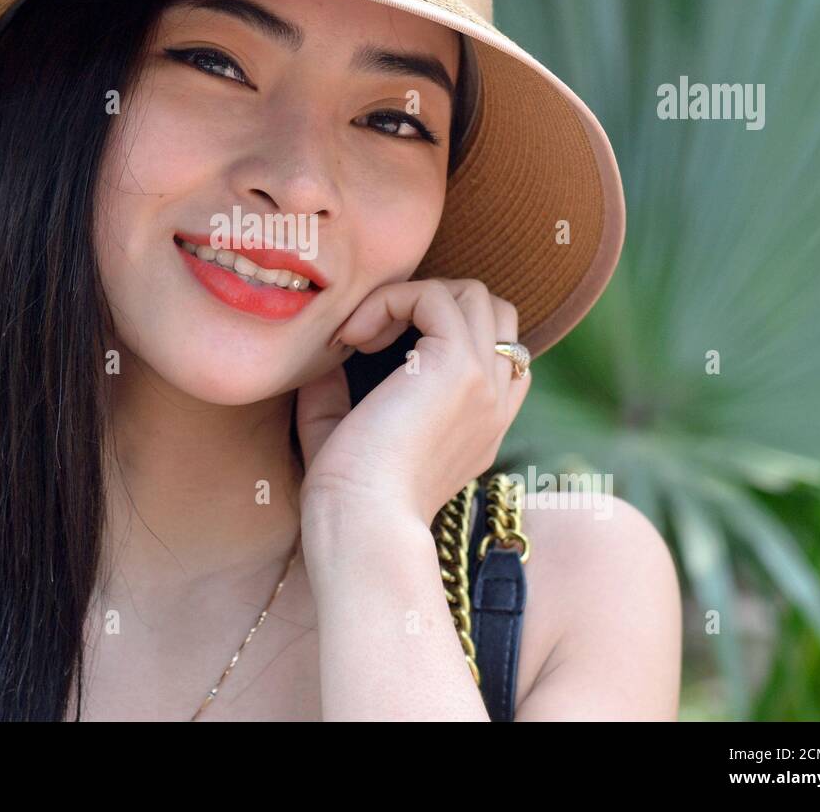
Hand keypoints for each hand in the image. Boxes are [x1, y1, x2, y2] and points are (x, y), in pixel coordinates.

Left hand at [295, 279, 531, 528]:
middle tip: (371, 336)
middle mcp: (493, 403)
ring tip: (362, 335)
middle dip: (430, 303)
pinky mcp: (460, 367)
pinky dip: (390, 301)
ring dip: (411, 297)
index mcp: (479, 425)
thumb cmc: (346, 499)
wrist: (362, 525)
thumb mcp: (342, 438)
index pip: (494, 353)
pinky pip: (436, 296)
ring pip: (473, 295)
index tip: (373, 352)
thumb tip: (325, 355)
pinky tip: (354, 337)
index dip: (438, 332)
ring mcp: (485, 383)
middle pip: (492, 311)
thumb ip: (336, 396)